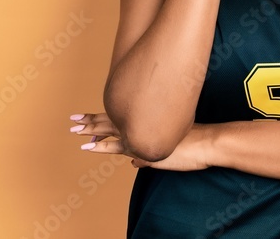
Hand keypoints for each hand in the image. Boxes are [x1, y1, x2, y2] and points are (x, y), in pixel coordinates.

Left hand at [70, 113, 213, 171]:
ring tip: (75, 131)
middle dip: (90, 121)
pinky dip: (103, 146)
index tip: (86, 117)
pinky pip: (119, 146)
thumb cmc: (193, 143)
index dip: (101, 118)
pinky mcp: (144, 148)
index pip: (119, 118)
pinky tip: (90, 146)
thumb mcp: (168, 144)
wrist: (206, 144)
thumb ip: (147, 152)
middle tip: (73, 119)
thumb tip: (133, 162)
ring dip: (91, 131)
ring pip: (111, 131)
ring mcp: (142, 137)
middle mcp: (142, 127)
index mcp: (147, 123)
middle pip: (111, 121)